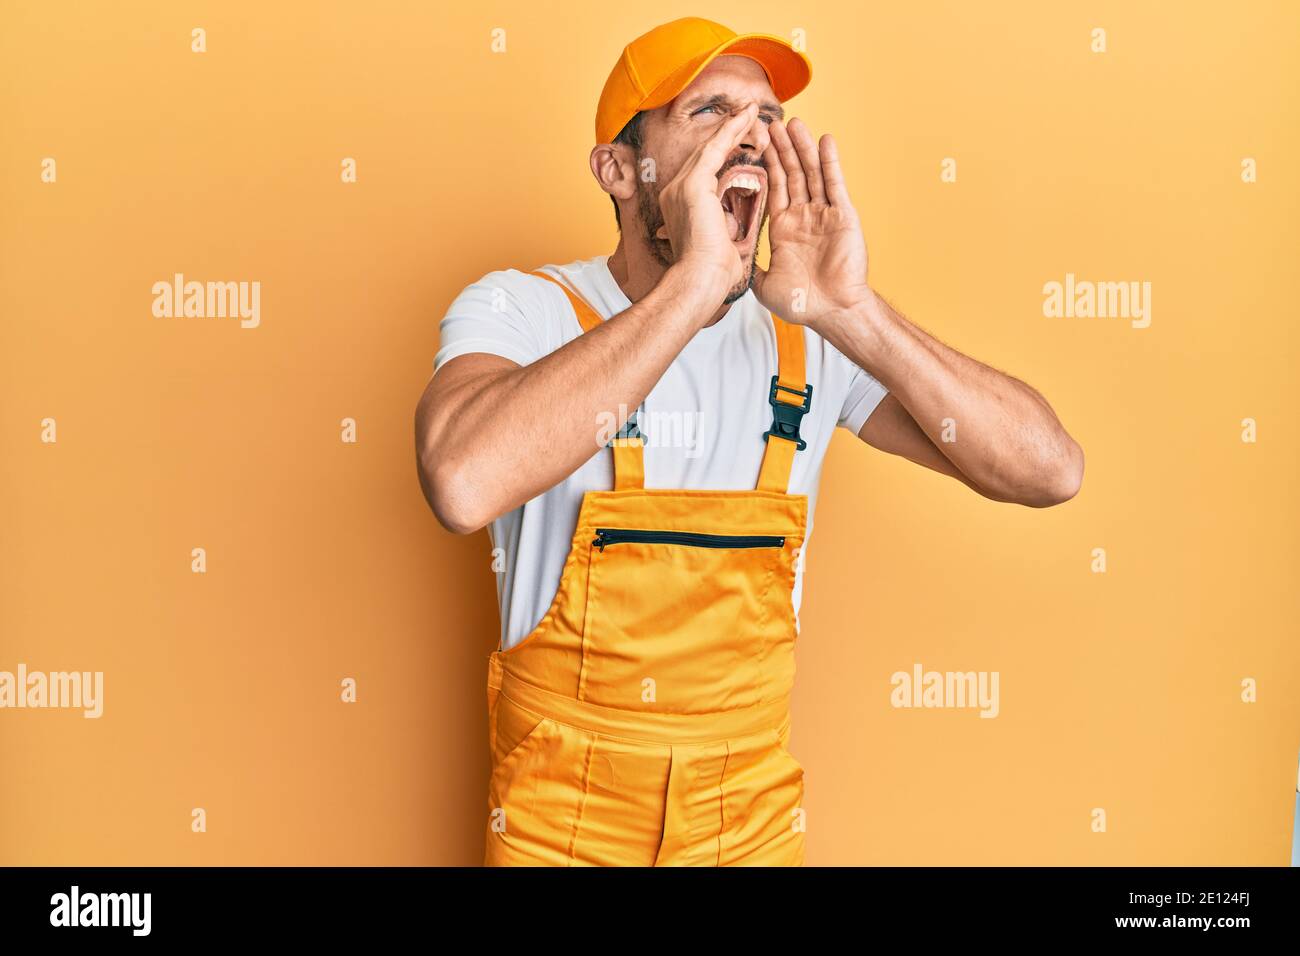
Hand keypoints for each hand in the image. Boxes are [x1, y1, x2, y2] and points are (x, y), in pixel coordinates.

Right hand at [655, 103, 758, 301]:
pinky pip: (717, 148)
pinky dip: (733, 129)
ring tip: (752, 111)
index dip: (722, 153)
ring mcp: (681, 185)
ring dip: (733, 126)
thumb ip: (720, 228)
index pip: (703, 170)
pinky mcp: (693, 184)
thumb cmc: (710, 274)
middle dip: (728, 134)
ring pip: (711, 147)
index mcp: (679, 205)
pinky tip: (749, 115)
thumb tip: (729, 227)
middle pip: (704, 154)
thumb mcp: (716, 243)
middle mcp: (674, 190)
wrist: (699, 281)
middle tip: (749, 116)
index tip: (741, 141)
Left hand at [753, 118, 871, 327]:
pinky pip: (835, 185)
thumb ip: (751, 265)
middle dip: (782, 148)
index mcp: (784, 228)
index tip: (757, 141)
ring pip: (811, 173)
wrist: (830, 314)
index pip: (773, 186)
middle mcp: (803, 217)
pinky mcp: (842, 217)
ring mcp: (824, 215)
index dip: (767, 163)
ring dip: (802, 148)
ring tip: (794, 123)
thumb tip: (732, 259)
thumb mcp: (764, 283)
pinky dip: (830, 163)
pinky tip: (825, 141)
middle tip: (772, 122)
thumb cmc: (801, 304)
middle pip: (791, 173)